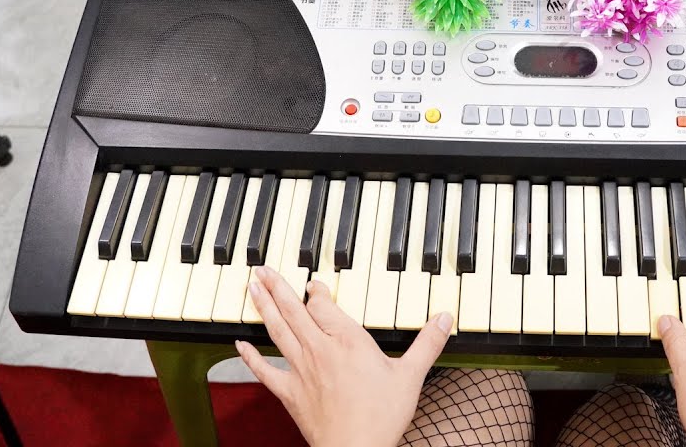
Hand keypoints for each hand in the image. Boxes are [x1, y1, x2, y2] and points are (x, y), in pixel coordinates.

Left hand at [235, 266, 452, 446]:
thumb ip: (427, 343)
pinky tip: (240, 342)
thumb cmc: (380, 416)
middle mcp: (319, 349)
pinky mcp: (289, 392)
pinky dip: (250, 355)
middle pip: (294, 310)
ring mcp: (300, 370)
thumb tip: (445, 318)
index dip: (316, 290)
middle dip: (278, 287)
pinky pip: (263, 370)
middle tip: (264, 269)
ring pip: (277, 330)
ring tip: (252, 287)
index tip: (313, 282)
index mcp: (348, 340)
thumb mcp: (411, 376)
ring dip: (263, 307)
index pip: (324, 305)